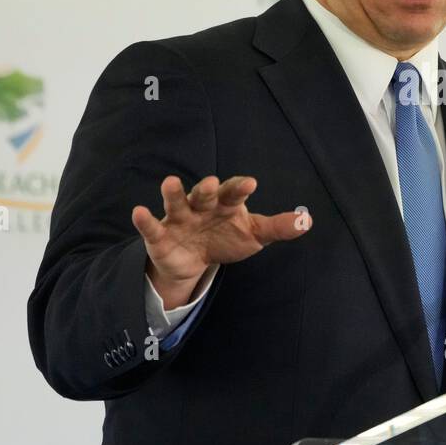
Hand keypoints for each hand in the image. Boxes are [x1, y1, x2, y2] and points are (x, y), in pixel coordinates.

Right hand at [132, 175, 310, 309]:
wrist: (195, 262)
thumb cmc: (227, 238)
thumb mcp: (254, 235)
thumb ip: (278, 228)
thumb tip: (307, 221)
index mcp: (226, 203)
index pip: (234, 192)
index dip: (240, 188)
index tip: (251, 184)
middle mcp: (202, 205)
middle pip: (205, 194)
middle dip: (208, 188)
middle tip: (212, 183)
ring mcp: (180, 218)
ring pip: (177, 202)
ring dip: (173, 193)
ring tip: (170, 182)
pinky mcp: (160, 235)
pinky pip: (151, 226)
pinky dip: (144, 220)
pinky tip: (138, 212)